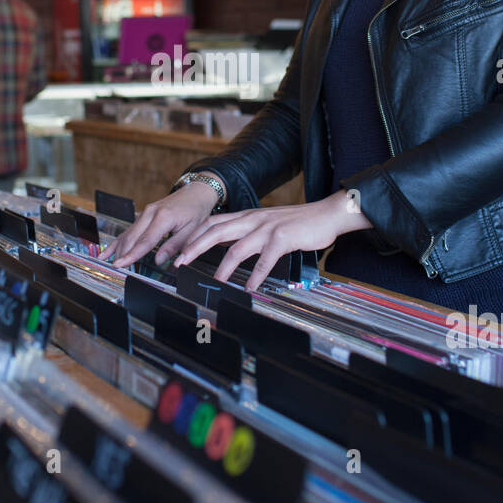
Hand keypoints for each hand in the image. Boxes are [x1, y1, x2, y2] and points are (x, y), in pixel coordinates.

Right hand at [98, 181, 218, 268]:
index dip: (132, 255)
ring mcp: (144, 213)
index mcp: (163, 217)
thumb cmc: (196, 211)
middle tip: (115, 271)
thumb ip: (174, 246)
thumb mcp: (191, 230)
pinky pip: (128, 230)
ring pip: (127, 234)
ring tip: (111, 265)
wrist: (195, 193)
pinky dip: (117, 242)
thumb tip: (158, 260)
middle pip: (132, 238)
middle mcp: (150, 213)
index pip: (145, 241)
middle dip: (122, 255)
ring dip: (119, 250)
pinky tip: (106, 252)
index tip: (121, 265)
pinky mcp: (143, 215)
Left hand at [171, 190, 370, 290]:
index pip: (211, 223)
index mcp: (246, 217)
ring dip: (223, 266)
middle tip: (179, 263)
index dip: (191, 236)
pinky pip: (265, 260)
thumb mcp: (264, 224)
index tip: (176, 250)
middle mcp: (252, 220)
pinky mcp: (283, 238)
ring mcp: (267, 228)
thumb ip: (244, 232)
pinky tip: (249, 288)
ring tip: (214, 281)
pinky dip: (255, 275)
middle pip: (215, 231)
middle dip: (194, 247)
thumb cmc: (296, 223)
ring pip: (237, 247)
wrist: (325, 215)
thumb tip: (222, 244)